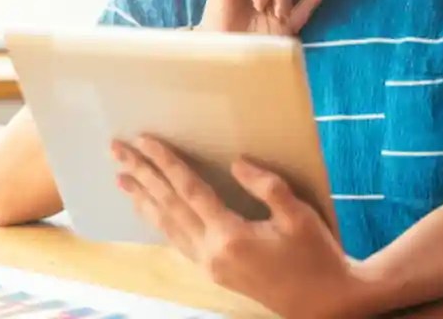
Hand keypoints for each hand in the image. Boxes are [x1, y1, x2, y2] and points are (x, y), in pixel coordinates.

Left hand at [111, 136, 365, 318]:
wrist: (326, 302)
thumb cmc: (317, 256)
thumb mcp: (299, 216)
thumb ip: (267, 186)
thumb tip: (236, 164)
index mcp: (231, 237)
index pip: (189, 190)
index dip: (165, 162)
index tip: (144, 140)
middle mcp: (212, 253)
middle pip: (168, 206)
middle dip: (141, 175)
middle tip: (116, 150)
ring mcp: (210, 266)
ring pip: (167, 226)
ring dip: (143, 199)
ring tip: (121, 178)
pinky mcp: (214, 273)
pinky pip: (177, 241)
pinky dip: (160, 221)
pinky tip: (151, 211)